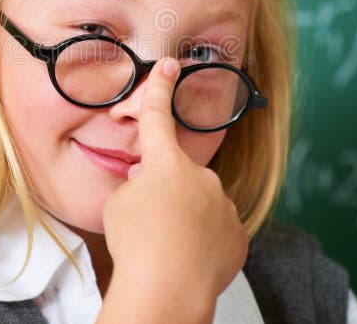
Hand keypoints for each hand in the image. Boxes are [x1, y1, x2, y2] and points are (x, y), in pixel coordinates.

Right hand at [102, 58, 247, 306]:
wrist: (166, 290)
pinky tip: (189, 259)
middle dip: (166, 193)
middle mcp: (200, 176)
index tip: (168, 66)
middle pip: (179, 177)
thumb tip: (152, 186)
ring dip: (185, 220)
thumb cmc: (135, 244)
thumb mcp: (120, 203)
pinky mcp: (237, 235)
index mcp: (165, 162)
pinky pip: (216, 231)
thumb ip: (138, 184)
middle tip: (150, 223)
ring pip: (200, 205)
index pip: (157, 116)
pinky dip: (203, 243)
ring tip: (168, 247)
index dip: (160, 88)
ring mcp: (222, 205)